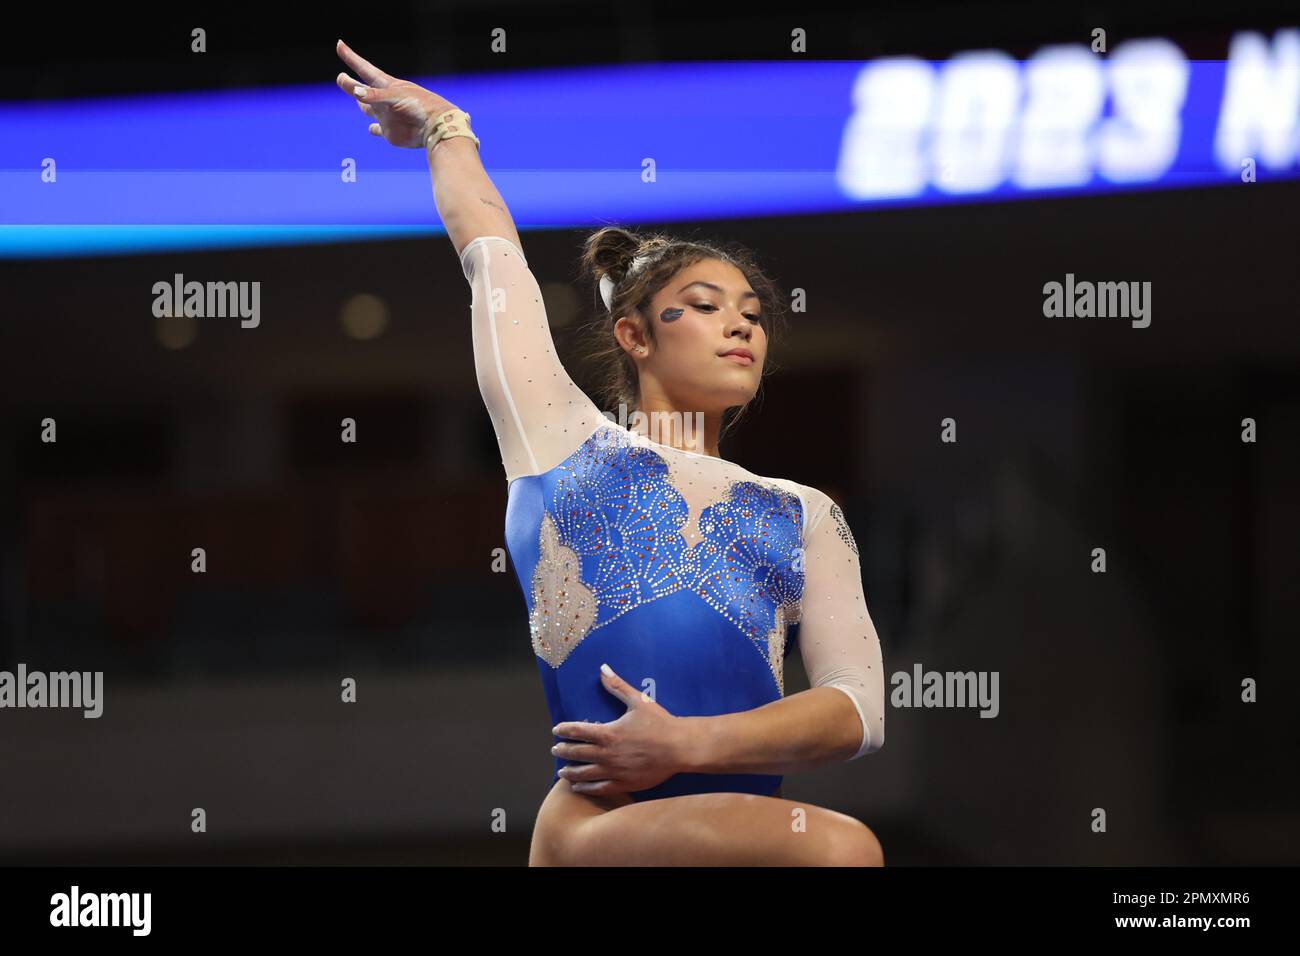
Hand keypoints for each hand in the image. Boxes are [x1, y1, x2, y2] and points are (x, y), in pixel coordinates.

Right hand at [334, 38, 458, 147]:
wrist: (435, 127)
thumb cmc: (418, 106)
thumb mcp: (395, 97)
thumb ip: (374, 96)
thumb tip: (355, 93)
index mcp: (386, 85)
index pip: (364, 68)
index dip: (351, 57)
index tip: (340, 44)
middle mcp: (385, 99)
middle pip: (362, 89)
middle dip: (350, 83)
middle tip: (340, 77)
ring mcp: (387, 115)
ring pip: (367, 107)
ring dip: (360, 101)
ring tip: (354, 94)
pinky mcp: (391, 132)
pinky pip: (378, 129)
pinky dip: (374, 129)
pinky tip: (371, 128)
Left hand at [551, 664, 689, 795]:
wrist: (680, 748)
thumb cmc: (660, 723)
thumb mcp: (638, 700)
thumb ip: (617, 686)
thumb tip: (602, 668)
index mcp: (609, 733)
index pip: (578, 731)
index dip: (564, 730)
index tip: (557, 730)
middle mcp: (608, 754)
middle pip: (577, 752)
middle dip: (563, 750)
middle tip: (555, 749)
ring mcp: (615, 771)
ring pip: (584, 773)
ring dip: (570, 771)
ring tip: (562, 771)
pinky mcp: (624, 784)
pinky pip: (599, 788)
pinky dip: (586, 787)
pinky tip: (578, 786)